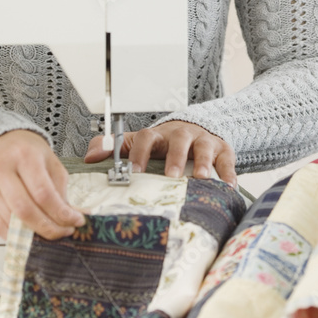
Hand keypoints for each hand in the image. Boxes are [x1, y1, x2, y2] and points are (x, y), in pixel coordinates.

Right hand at [0, 129, 85, 239]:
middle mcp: (1, 169)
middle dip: (48, 228)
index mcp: (24, 155)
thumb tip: (69, 215)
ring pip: (11, 221)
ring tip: (50, 232)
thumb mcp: (49, 160)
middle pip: (25, 210)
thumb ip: (60, 187)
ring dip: (34, 234)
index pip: (43, 193)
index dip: (61, 213)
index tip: (75, 222)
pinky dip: (16, 235)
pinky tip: (30, 235)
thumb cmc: (26, 151)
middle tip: (64, 232)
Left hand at [84, 120, 236, 186]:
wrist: (196, 131)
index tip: (135, 173)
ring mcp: (204, 141)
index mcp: (158, 136)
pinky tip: (227, 186)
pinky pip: (228, 159)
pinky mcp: (223, 150)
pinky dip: (228, 173)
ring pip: (205, 147)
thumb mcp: (139, 144)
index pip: (146, 139)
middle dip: (176, 157)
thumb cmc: (165, 144)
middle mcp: (182, 135)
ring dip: (204, 162)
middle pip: (179, 139)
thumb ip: (115, 148)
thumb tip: (89, 157)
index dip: (140, 154)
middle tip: (172, 175)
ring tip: (202, 178)